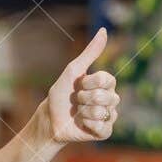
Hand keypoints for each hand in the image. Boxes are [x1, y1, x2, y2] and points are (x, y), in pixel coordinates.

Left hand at [42, 28, 119, 144]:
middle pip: (105, 96)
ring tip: (78, 113)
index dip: (89, 82)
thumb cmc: (61, 94)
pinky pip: (103, 128)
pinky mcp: (105, 132)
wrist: (50, 118)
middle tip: (76, 101)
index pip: (107, 79)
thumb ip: (90, 52)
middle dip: (84, 98)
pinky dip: (88, 125)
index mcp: (106, 84)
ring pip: (103, 112)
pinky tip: (83, 124)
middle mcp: (111, 99)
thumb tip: (104, 30)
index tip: (79, 85)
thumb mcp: (74, 71)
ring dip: (84, 112)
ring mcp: (110, 116)